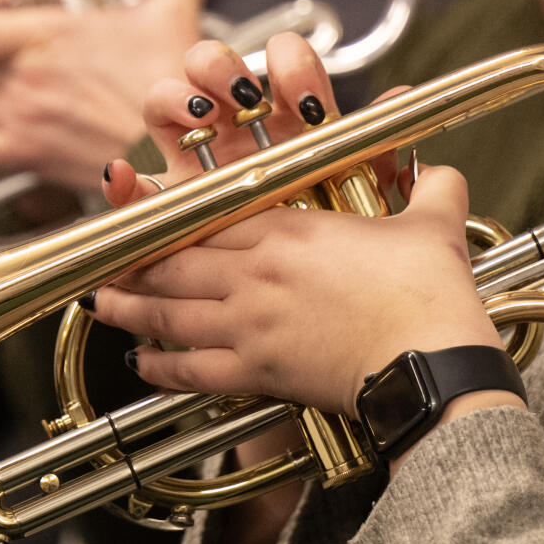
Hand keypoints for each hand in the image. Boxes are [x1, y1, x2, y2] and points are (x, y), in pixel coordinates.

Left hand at [93, 32, 500, 417]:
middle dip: (131, 262)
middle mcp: (256, 273)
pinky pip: (191, 370)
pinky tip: (141, 364)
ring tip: (102, 304)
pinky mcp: (257, 371)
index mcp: (288, 230)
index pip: (207, 213)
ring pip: (168, 313)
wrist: (430, 362)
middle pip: (173, 262)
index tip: (137, 211)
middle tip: (102, 261)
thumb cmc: (430, 295)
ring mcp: (250, 323)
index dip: (165, 213)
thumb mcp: (432, 226)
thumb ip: (431, 188)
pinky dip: (159, 368)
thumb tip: (441, 171)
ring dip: (129, 309)